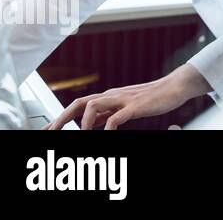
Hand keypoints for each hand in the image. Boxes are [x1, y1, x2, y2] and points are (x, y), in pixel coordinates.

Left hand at [47, 64, 210, 129]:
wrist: (175, 86)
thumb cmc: (153, 97)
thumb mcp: (125, 106)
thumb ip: (107, 113)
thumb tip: (90, 122)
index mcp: (108, 97)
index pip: (77, 105)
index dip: (60, 117)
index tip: (46, 129)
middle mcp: (111, 95)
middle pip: (78, 103)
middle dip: (61, 119)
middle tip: (50, 132)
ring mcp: (122, 99)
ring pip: (92, 106)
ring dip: (83, 123)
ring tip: (82, 135)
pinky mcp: (135, 106)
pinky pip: (116, 117)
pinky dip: (107, 128)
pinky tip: (107, 135)